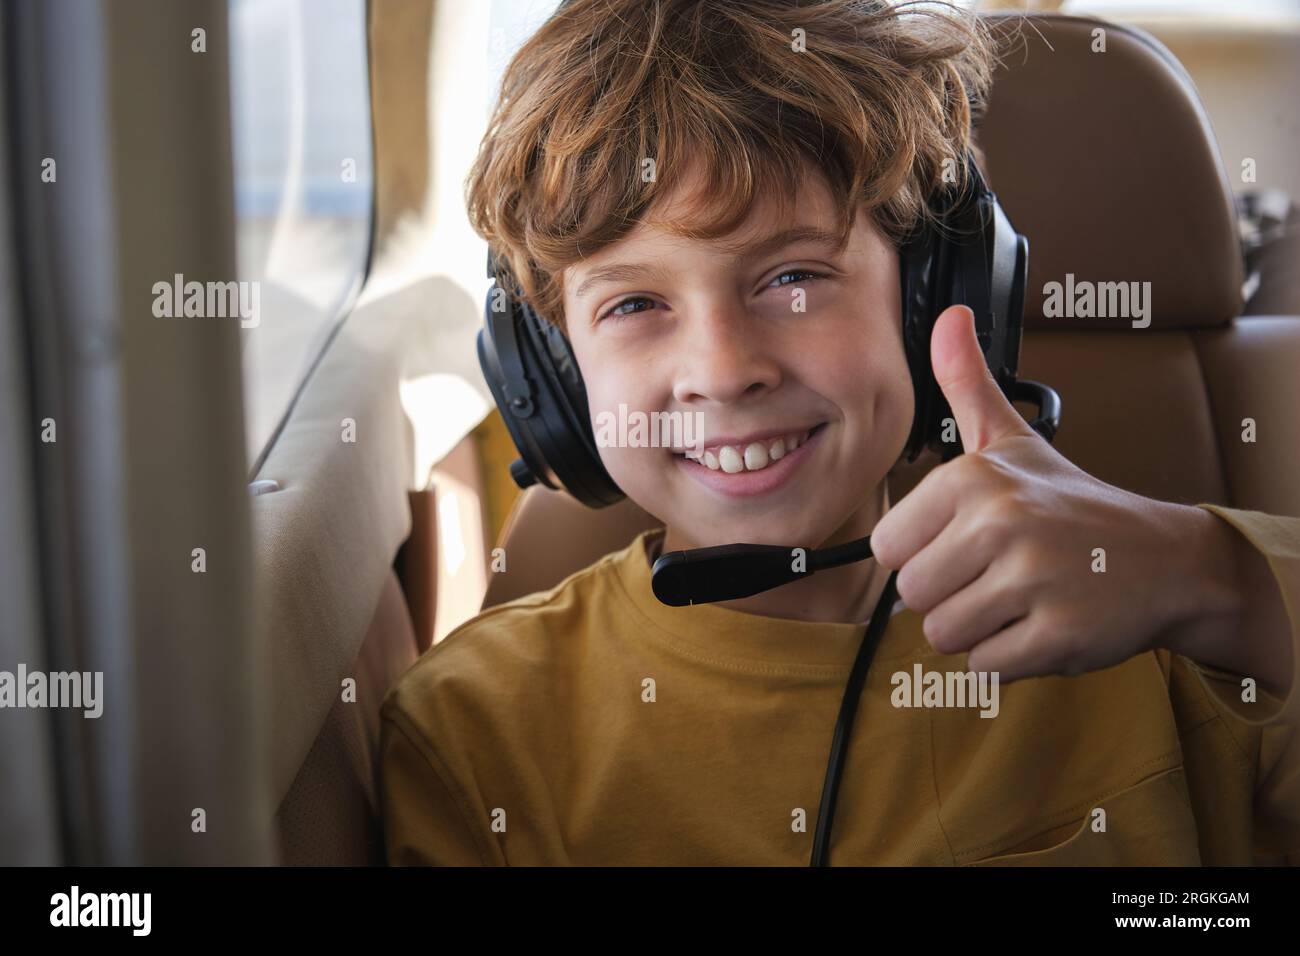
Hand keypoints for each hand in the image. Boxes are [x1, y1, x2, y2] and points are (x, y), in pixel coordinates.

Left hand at [870, 305, 1238, 682]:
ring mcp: (1033, 580)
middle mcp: (1001, 523)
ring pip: (944, 636)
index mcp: (973, 479)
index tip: (963, 544)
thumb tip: (948, 316)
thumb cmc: (1071, 503)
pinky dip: (1009, 657)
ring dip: (977, 629)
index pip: (887, 549)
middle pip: (913, 596)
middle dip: (949, 596)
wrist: (1165, 559)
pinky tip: (1041, 623)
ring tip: (1018, 598)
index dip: (920, 555)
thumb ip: (967, 384)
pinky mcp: (1059, 634)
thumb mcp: (1012, 438)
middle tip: (996, 575)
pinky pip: (986, 667)